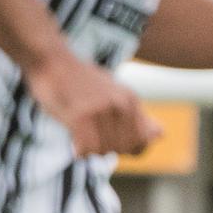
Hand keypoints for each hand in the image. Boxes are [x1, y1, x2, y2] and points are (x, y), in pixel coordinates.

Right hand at [28, 49, 161, 156]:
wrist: (51, 61)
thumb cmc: (81, 82)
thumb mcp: (116, 94)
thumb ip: (137, 116)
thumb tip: (161, 134)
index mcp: (132, 101)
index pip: (144, 142)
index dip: (130, 148)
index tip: (112, 140)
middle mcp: (121, 105)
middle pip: (122, 149)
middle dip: (108, 149)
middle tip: (92, 136)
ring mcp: (101, 111)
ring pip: (103, 151)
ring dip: (91, 150)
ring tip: (82, 135)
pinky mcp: (80, 116)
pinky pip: (86, 149)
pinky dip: (80, 151)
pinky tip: (74, 143)